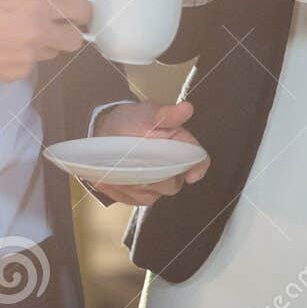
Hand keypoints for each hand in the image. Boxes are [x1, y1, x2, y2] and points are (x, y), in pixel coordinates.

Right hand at [0, 0, 88, 82]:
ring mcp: (29, 56)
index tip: (79, 13)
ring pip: (52, 53)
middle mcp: (38, 32)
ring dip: (43, 46)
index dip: (84, 12)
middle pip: (75, 40)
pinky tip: (6, 52)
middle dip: (68, 35)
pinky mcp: (19, 73)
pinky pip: (33, 66)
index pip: (81, 10)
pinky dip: (25, 59)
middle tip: (53, 30)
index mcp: (37, 7)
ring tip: (17, 38)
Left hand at [90, 100, 209, 205]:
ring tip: (118, 168)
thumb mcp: (147, 113)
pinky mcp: (139, 195)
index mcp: (182, 147)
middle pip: (173, 184)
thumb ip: (166, 114)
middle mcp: (173, 169)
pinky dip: (121, 190)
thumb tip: (187, 108)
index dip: (198, 168)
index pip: (198, 160)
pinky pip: (134, 199)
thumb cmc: (133, 119)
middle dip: (156, 178)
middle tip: (136, 164)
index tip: (190, 175)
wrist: (108, 129)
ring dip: (135, 184)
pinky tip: (111, 177)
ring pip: (152, 195)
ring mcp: (156, 185)